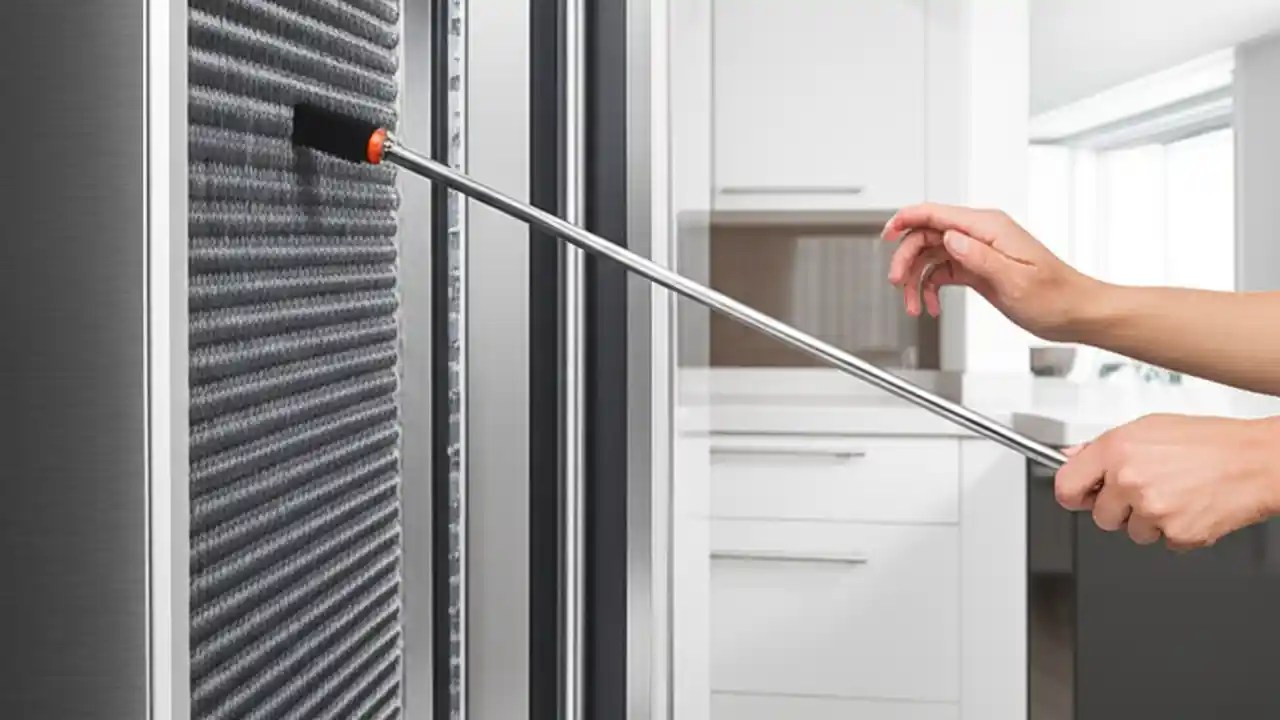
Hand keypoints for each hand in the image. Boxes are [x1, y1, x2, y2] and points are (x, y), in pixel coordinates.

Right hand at [881, 203, 1097, 340]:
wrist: (1074, 312)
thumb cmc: (1054, 297)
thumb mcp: (1015, 279)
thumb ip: (979, 257)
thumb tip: (950, 238)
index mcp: (989, 228)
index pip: (937, 213)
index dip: (906, 219)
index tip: (886, 232)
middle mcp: (980, 235)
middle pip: (927, 235)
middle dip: (907, 260)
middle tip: (898, 285)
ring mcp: (977, 250)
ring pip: (930, 254)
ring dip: (916, 280)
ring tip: (914, 305)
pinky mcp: (977, 267)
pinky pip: (942, 271)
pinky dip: (931, 288)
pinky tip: (932, 305)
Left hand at [1055, 414, 1279, 549]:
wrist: (1258, 460)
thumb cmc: (1209, 441)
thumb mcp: (1148, 427)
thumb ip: (1103, 446)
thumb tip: (1072, 456)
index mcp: (1116, 450)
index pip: (1066, 486)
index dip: (1074, 493)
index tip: (1081, 495)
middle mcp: (1129, 480)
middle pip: (1099, 516)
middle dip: (1118, 508)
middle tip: (1147, 489)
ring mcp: (1152, 510)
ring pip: (1131, 532)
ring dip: (1148, 520)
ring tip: (1175, 493)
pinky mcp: (1176, 534)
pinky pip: (1162, 542)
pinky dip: (1175, 531)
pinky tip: (1190, 506)